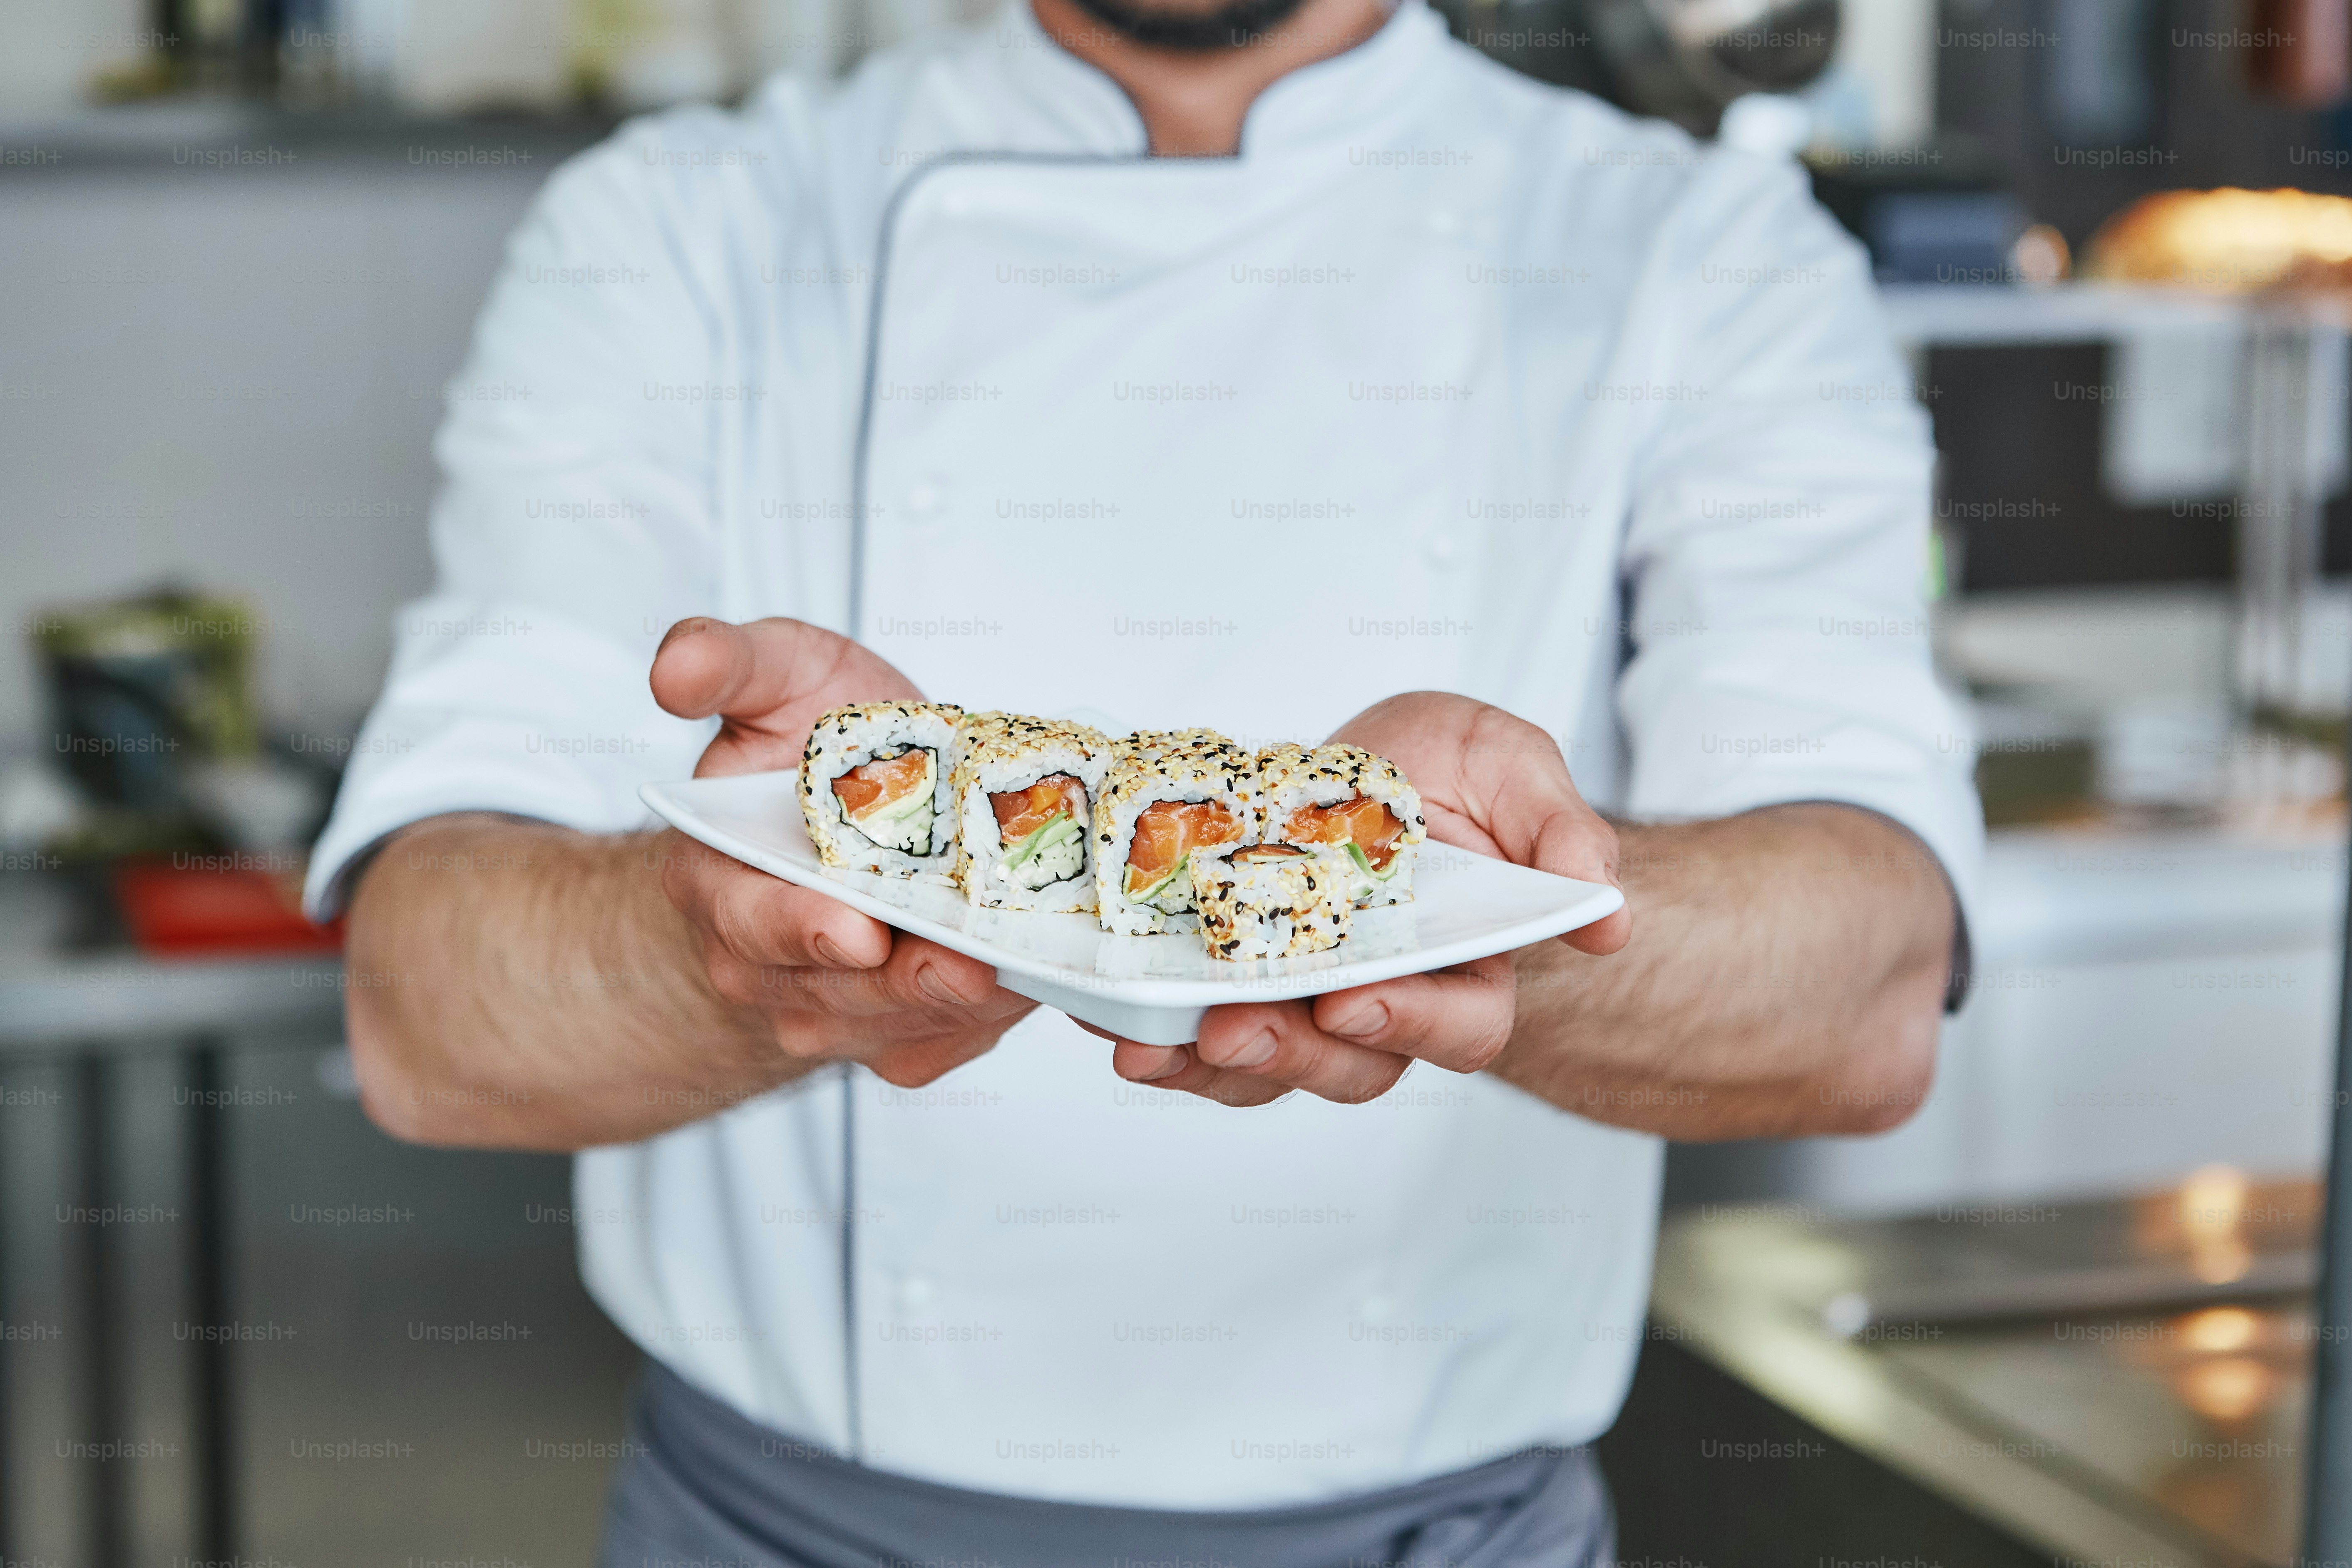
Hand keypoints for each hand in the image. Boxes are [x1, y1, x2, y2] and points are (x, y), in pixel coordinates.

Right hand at [649, 617, 1036, 1086]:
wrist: (858, 802)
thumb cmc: (810, 745)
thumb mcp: (773, 676)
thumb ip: (726, 662)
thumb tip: (673, 668)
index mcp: (719, 883)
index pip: (752, 922)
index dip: (802, 928)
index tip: (855, 927)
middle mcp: (766, 964)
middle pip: (840, 990)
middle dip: (909, 979)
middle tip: (973, 958)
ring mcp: (833, 1009)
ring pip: (900, 1025)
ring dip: (965, 1002)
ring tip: (1023, 963)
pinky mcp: (897, 1034)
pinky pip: (944, 1044)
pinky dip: (989, 1019)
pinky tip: (1026, 978)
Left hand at [1101, 692, 1627, 1106]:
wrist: (1381, 767)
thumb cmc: (1459, 776)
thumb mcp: (1518, 770)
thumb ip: (1562, 836)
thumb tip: (1606, 910)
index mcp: (1465, 967)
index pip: (1455, 1023)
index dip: (1408, 1023)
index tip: (1354, 1003)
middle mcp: (1380, 1000)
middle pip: (1343, 1063)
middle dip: (1284, 1055)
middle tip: (1227, 1031)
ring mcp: (1300, 997)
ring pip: (1258, 1062)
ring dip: (1200, 1061)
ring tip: (1146, 1043)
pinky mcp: (1232, 976)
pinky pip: (1190, 1020)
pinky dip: (1146, 1022)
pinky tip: (1101, 1009)